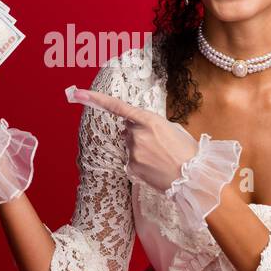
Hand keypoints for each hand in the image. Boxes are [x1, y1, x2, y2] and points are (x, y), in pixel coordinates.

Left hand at [65, 82, 241, 228]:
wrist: (193, 177)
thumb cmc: (187, 151)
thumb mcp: (171, 129)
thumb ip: (149, 124)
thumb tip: (134, 127)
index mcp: (149, 120)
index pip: (118, 107)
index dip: (96, 99)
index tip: (77, 94)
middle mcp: (136, 134)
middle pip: (127, 129)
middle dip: (137, 133)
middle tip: (159, 144)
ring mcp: (132, 152)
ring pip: (130, 145)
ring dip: (140, 149)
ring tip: (160, 157)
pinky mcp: (131, 167)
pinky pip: (131, 161)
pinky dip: (140, 163)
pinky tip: (155, 167)